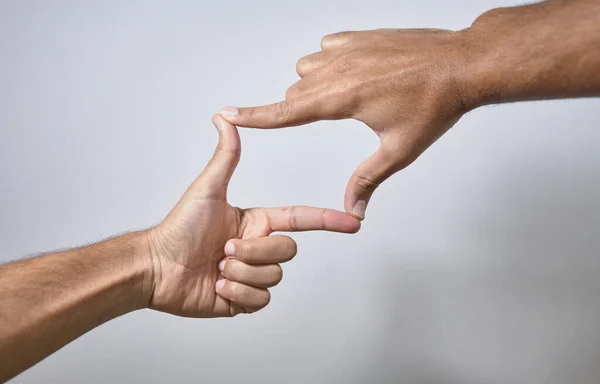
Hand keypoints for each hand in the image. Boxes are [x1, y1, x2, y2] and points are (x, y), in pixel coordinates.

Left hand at [145, 116, 359, 316]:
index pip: (300, 219)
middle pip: (287, 251)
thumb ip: (225, 156)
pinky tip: (217, 286)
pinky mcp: (243, 300)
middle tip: (224, 249)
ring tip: (217, 268)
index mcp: (256, 222)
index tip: (352, 222)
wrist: (157, 268)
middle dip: (255, 252)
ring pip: (274, 277)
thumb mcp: (207, 190)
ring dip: (241, 273)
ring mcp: (251, 274)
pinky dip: (237, 294)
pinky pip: (260, 300)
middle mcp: (257, 247)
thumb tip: (224, 118)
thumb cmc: (178, 228)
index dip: (327, 220)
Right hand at [220, 28, 473, 218]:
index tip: (228, 114)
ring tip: (352, 94)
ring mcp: (347, 49)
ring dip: (315, 86)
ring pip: (307, 70)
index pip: (285, 112)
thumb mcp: (399, 150)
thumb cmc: (434, 104)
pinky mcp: (359, 36)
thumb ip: (368, 180)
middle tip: (346, 116)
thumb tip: (354, 210)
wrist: (462, 64)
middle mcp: (337, 69)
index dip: (254, 116)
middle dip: (304, 111)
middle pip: (295, 95)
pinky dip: (330, 63)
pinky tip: (357, 72)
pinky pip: (325, 49)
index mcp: (342, 98)